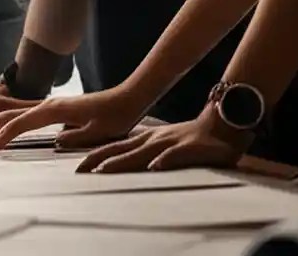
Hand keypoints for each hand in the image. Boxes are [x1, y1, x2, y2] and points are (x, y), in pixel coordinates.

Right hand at [0, 87, 144, 150]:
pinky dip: (8, 118)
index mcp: (54, 110)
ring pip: (14, 109)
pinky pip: (24, 111)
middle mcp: (47, 103)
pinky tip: (4, 127)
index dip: (4, 136)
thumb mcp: (98, 133)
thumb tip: (55, 143)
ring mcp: (49, 103)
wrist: (127, 98)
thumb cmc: (115, 115)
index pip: (20, 122)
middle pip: (10, 113)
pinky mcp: (53, 106)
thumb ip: (74, 139)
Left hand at [75, 106, 251, 172]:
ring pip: (141, 153)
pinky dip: (164, 160)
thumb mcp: (160, 141)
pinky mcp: (189, 148)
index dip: (94, 156)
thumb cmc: (189, 137)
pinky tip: (154, 167)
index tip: (76, 168)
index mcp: (145, 140)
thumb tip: (123, 159)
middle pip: (120, 150)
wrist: (221, 125)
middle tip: (79, 171)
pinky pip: (175, 154)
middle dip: (98, 160)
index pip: (114, 148)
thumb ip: (142, 149)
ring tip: (104, 170)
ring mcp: (169, 143)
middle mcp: (152, 140)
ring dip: (122, 161)